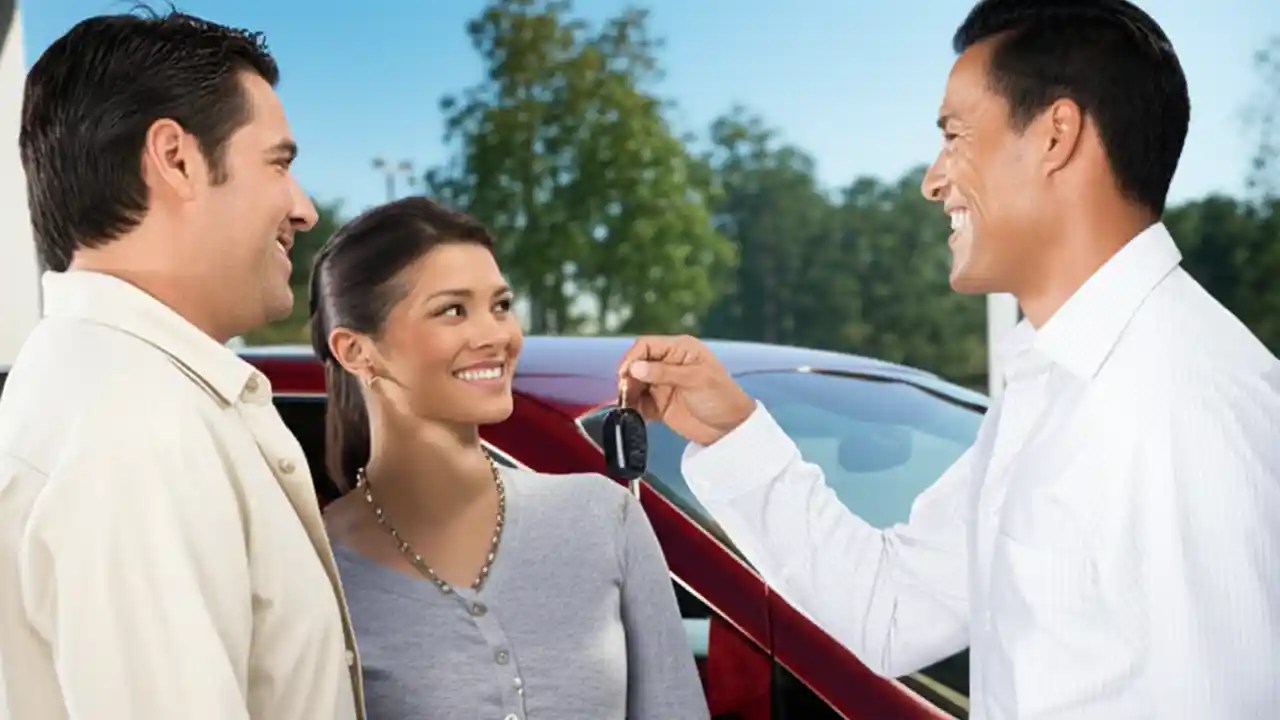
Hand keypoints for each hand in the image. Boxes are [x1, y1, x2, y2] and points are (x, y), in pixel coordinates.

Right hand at [617, 335, 755, 446]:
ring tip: (627, 406)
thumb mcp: (695, 380)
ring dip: (627, 394)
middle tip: (624, 393)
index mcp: (680, 349)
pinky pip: (639, 403)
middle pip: (637, 365)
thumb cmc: (721, 397)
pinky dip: (633, 408)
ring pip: (635, 384)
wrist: (731, 429)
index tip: (625, 374)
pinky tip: (632, 415)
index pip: (646, 346)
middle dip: (628, 378)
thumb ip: (664, 373)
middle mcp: (668, 364)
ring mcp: (663, 385)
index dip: (632, 358)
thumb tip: (635, 368)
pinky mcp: (660, 405)